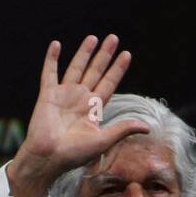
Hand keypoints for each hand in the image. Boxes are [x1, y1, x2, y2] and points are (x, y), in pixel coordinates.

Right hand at [6, 35, 149, 196]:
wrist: (48, 158)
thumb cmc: (74, 155)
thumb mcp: (103, 140)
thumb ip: (123, 129)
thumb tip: (147, 127)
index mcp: (93, 109)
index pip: (109, 83)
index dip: (117, 69)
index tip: (126, 54)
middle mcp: (79, 99)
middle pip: (95, 71)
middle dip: (104, 55)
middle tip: (113, 38)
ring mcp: (63, 96)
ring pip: (76, 68)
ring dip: (83, 53)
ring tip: (93, 38)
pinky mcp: (47, 96)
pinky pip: (49, 73)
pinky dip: (51, 59)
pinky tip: (56, 44)